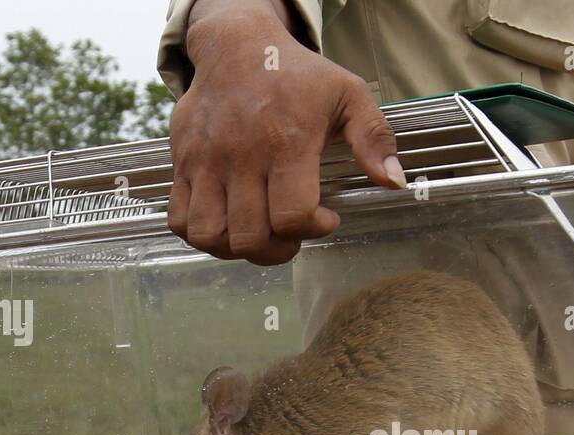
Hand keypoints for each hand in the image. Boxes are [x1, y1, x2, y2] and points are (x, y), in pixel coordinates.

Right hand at [168, 2, 405, 264]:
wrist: (236, 47)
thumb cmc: (296, 76)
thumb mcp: (348, 94)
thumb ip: (374, 138)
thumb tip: (394, 183)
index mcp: (285, 141)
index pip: (293, 215)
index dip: (314, 229)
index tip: (327, 217)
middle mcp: (239, 155)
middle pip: (251, 237)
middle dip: (280, 249)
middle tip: (294, 232)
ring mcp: (205, 162)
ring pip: (211, 237)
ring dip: (239, 249)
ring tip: (261, 233)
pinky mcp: (182, 164)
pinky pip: (180, 221)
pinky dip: (204, 236)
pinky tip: (230, 223)